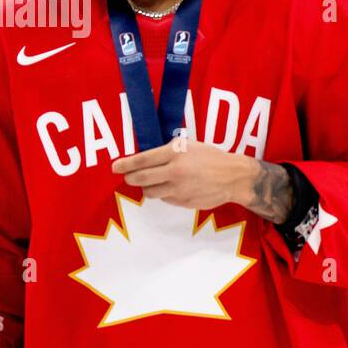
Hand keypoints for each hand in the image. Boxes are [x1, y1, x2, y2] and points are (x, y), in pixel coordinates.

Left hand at [111, 136, 276, 214]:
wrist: (233, 176)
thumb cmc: (211, 157)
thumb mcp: (189, 146)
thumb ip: (167, 152)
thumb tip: (144, 159)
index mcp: (175, 153)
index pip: (141, 160)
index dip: (125, 164)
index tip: (114, 167)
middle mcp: (174, 171)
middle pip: (140, 179)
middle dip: (131, 178)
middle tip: (129, 177)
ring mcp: (178, 189)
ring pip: (150, 192)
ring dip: (148, 188)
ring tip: (156, 182)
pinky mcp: (183, 202)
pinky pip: (165, 199)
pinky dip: (165, 194)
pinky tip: (176, 188)